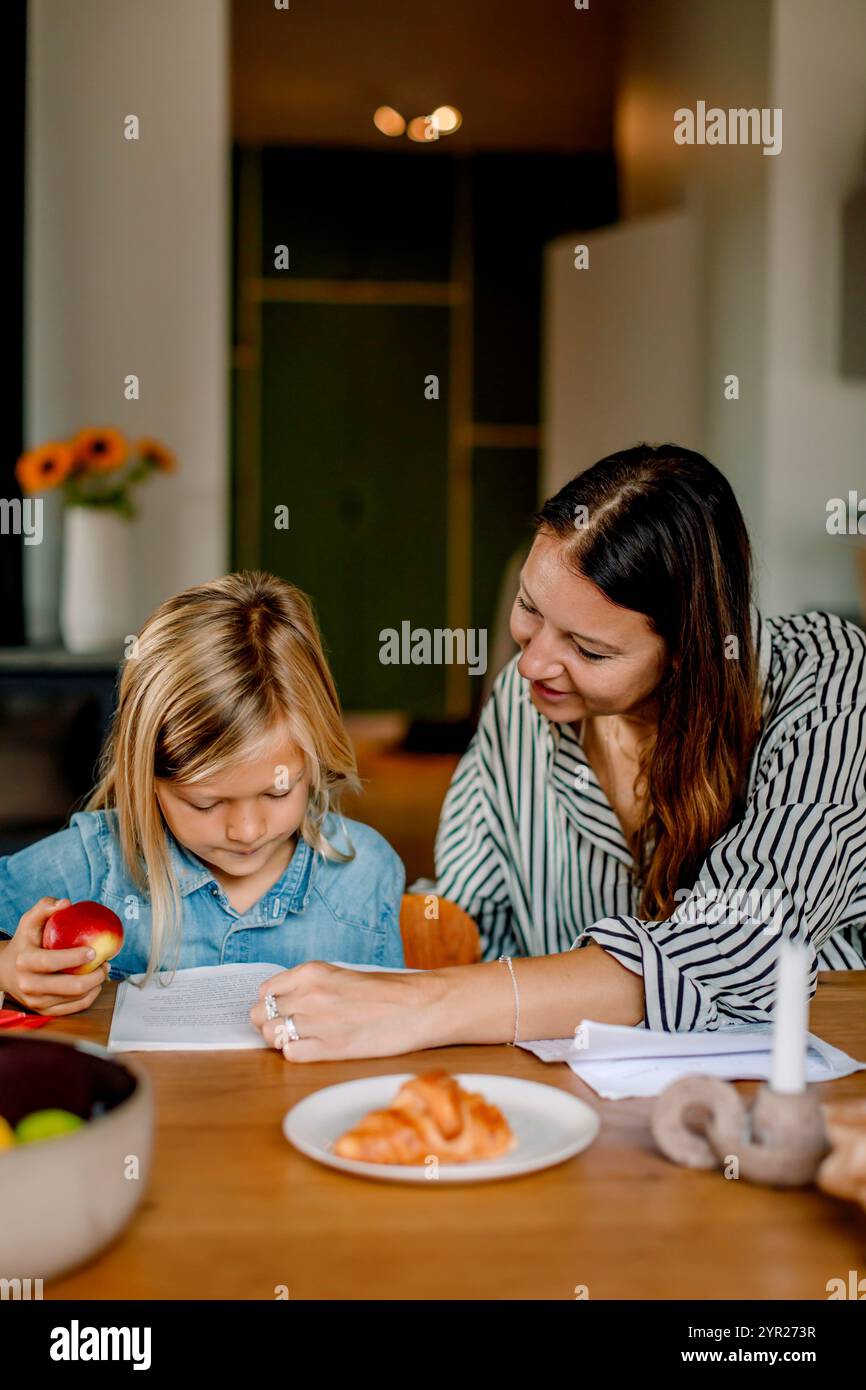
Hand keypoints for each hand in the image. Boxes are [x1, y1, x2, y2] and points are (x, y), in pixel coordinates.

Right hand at [0, 897, 110, 1015]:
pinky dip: (90, 996)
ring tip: (103, 970)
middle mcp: (28, 984)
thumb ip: (45, 907)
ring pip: (76, 998)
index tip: (94, 951)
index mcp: (24, 961)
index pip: (51, 962)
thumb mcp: (29, 921)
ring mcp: (36, 1001)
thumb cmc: (24, 942)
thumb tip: (66, 903)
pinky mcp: (44, 1011)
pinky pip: (75, 1008)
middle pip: (70, 986)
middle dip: (95, 975)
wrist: (5, 970)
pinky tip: (96, 984)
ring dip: (96, 985)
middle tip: (106, 963)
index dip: (75, 958)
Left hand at [249, 960, 436, 1061]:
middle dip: (269, 1022)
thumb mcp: (342, 975)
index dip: (270, 1003)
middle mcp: (310, 995)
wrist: (419, 1007)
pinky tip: (313, 1049)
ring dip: (281, 1040)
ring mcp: (318, 1022)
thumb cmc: (386, 991)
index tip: (279, 1009)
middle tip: (285, 1027)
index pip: (266, 990)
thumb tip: (285, 1004)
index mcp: (312, 972)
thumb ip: (311, 986)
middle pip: (262, 1014)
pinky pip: (291, 1054)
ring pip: (271, 1036)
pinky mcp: (331, 1048)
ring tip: (301, 1039)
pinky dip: (296, 1054)